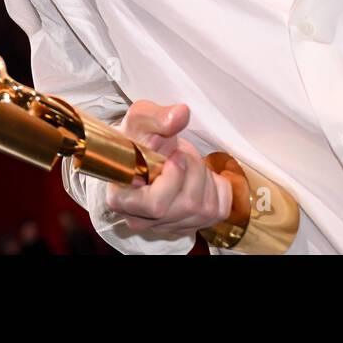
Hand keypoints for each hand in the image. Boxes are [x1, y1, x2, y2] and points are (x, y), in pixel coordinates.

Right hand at [104, 100, 232, 238]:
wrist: (146, 155)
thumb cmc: (139, 140)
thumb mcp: (141, 120)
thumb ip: (157, 116)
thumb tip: (180, 114)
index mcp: (122, 199)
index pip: (156, 205)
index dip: (173, 179)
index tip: (174, 155)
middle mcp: (143, 221)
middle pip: (187, 205)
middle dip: (193, 169)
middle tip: (180, 152)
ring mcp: (167, 227)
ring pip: (205, 208)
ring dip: (203, 176)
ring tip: (186, 162)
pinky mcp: (190, 226)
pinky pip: (220, 210)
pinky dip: (217, 188)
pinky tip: (198, 177)